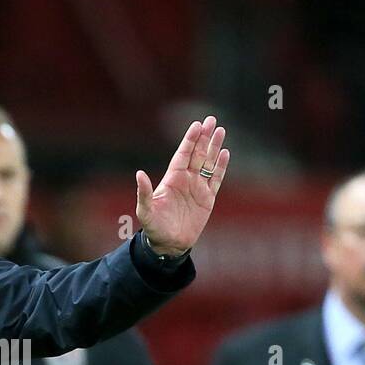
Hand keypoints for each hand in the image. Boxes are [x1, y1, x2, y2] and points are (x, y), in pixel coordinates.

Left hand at [136, 115, 229, 254]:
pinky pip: (216, 179)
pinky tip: (225, 153)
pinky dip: (221, 167)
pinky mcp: (208, 199)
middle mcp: (186, 180)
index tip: (197, 125)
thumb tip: (139, 174)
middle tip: (212, 120)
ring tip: (221, 131)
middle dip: (204, 137)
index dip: (190, 140)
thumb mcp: (145, 210)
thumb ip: (144, 192)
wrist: (169, 244)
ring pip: (208, 163)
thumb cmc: (154, 227)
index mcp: (172, 178)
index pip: (183, 154)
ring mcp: (198, 188)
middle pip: (198, 154)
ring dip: (214, 147)